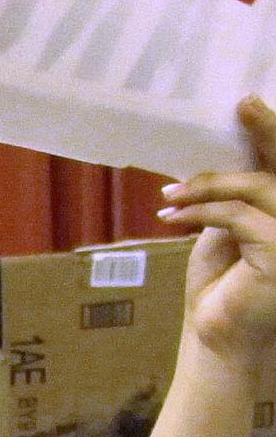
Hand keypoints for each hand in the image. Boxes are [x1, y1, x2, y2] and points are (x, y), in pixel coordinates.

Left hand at [162, 96, 275, 368]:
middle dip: (267, 129)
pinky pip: (236, 216)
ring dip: (208, 185)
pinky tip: (170, 217)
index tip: (249, 101)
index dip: (272, 132)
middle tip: (242, 103)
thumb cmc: (225, 284)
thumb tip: (221, 154)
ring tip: (170, 195)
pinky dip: (200, 211)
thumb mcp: (229, 229)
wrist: (219, 336)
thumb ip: (238, 195)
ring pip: (257, 187)